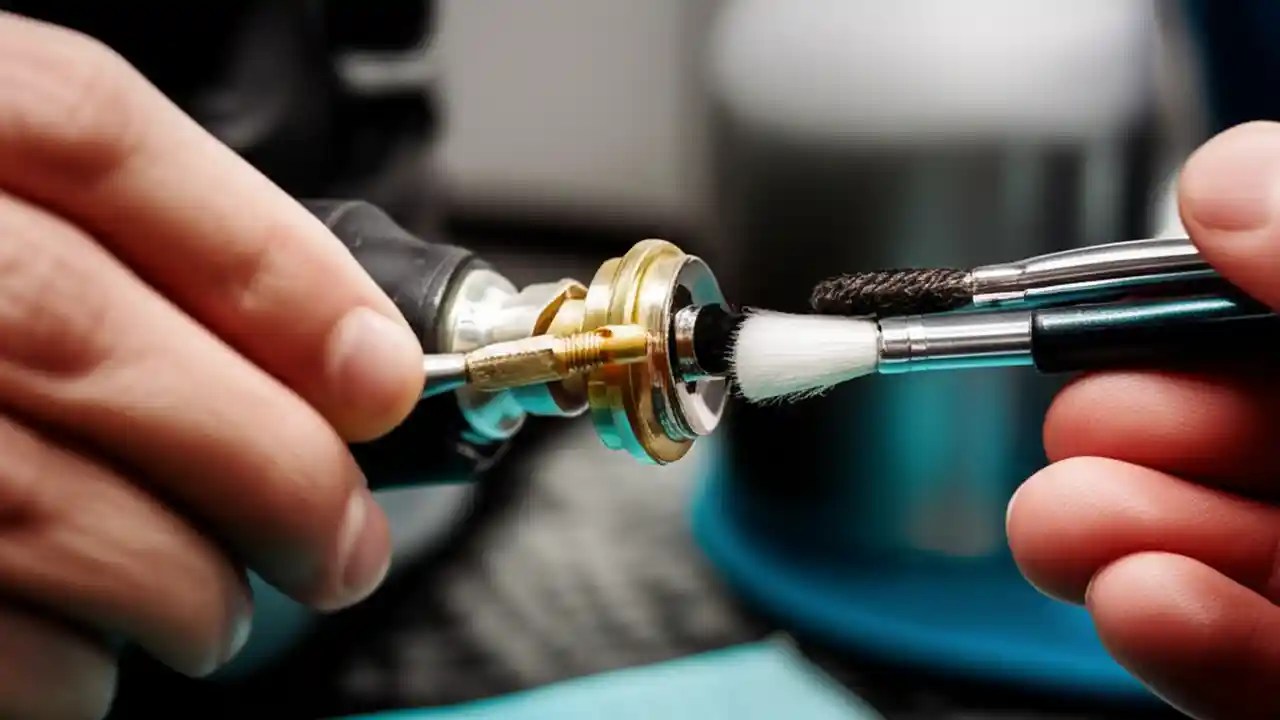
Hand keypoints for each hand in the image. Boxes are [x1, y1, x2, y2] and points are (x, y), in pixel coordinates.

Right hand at [0, 12, 424, 718]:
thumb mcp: (15, 207)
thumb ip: (142, 247)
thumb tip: (343, 361)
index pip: (98, 141)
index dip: (270, 267)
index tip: (382, 376)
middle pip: (79, 333)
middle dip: (267, 464)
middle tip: (344, 544)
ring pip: (26, 496)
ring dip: (180, 584)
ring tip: (216, 610)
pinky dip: (67, 667)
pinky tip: (95, 654)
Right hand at [1007, 120, 1279, 719]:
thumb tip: (1221, 186)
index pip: (1270, 317)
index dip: (1186, 309)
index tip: (1104, 306)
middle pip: (1243, 437)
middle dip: (1135, 431)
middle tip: (1079, 425)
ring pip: (1230, 561)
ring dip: (1124, 541)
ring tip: (1063, 527)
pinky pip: (1260, 680)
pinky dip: (1187, 649)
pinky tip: (1136, 602)